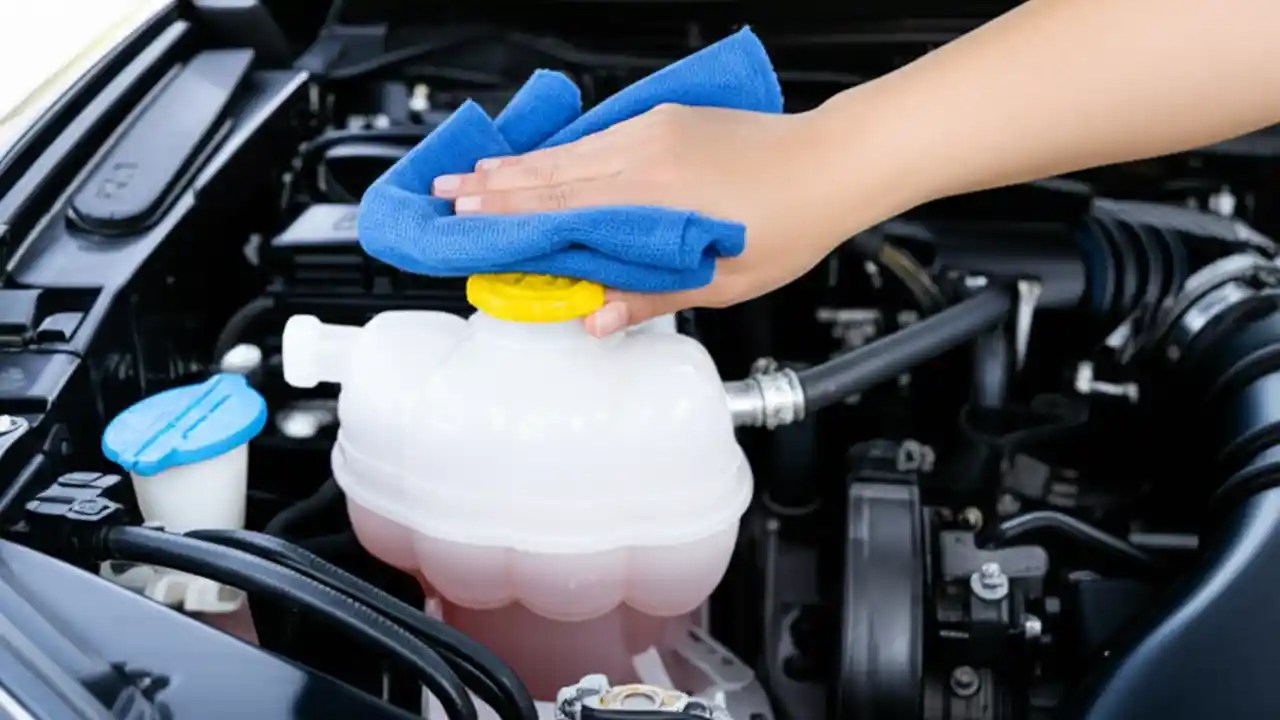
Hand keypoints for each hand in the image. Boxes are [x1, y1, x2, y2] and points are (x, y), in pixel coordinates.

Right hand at [431, 103, 857, 335]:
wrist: (832, 162)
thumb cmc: (789, 222)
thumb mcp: (721, 280)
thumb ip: (650, 295)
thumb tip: (593, 318)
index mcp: (652, 197)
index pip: (559, 209)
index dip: (505, 216)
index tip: (463, 220)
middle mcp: (645, 154)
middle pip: (551, 173)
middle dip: (494, 185)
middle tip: (446, 193)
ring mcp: (655, 130)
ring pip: (570, 152)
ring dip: (520, 165)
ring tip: (477, 173)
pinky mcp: (666, 119)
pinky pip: (598, 137)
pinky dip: (561, 151)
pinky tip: (542, 157)